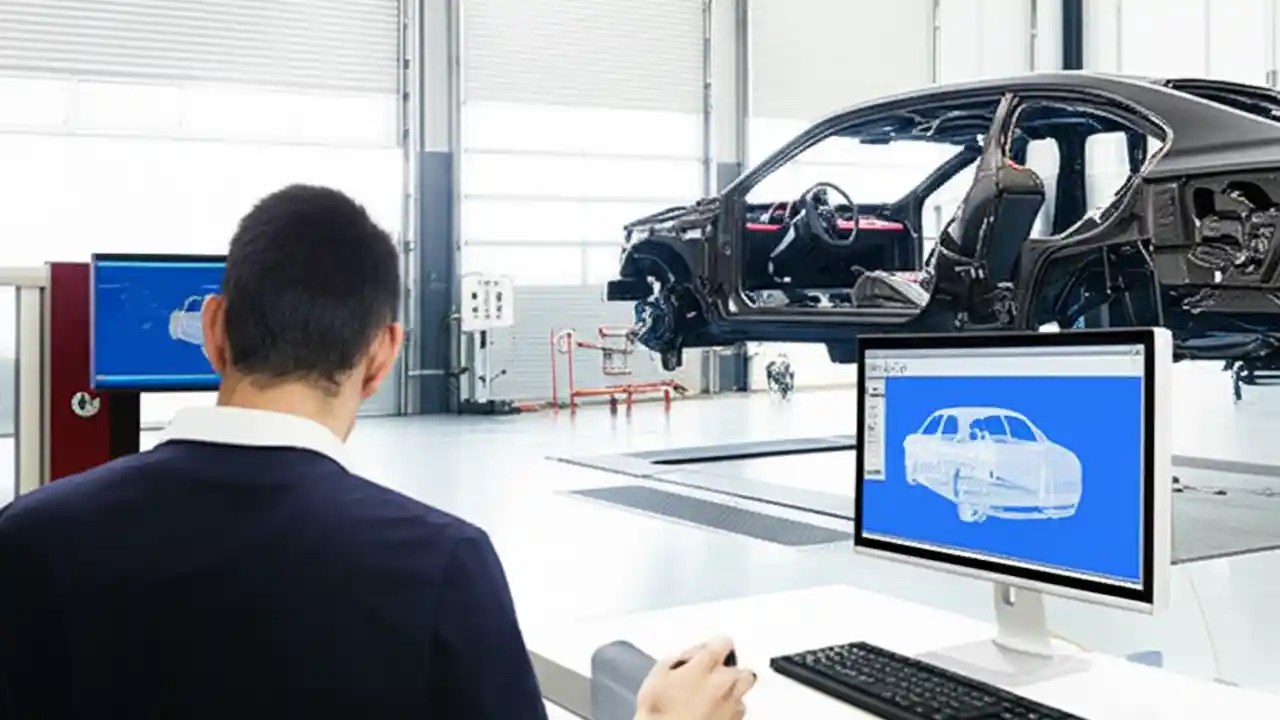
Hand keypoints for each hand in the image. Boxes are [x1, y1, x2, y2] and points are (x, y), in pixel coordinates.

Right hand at [634, 636, 756, 719]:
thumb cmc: (659, 713)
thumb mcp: (655, 678)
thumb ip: (675, 661)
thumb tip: (685, 661)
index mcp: (705, 666)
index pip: (723, 643)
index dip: (714, 647)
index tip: (706, 654)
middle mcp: (724, 683)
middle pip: (741, 669)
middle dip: (729, 671)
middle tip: (712, 678)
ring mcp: (732, 706)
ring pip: (742, 691)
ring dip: (732, 691)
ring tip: (713, 698)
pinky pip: (738, 711)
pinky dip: (730, 710)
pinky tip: (714, 713)